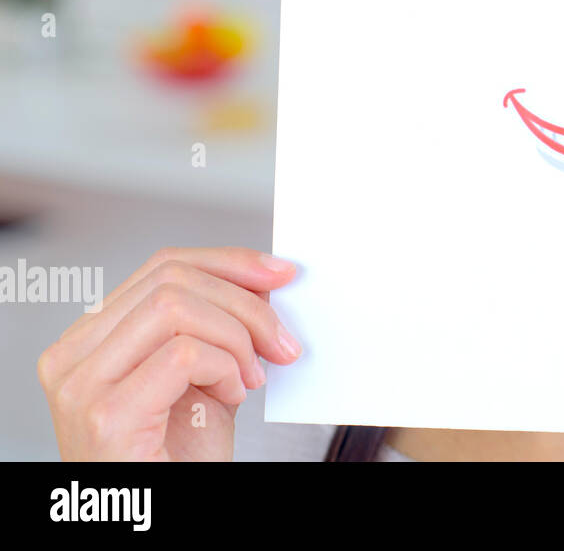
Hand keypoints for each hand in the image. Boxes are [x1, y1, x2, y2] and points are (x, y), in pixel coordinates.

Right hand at [37, 247, 301, 460]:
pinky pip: (183, 355)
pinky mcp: (106, 416)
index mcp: (92, 340)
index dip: (230, 262)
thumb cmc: (180, 458)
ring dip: (236, 337)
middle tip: (281, 341)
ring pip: (175, 307)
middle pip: (171, 279)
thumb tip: (262, 278)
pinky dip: (224, 369)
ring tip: (251, 377)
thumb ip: (220, 325)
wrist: (161, 511)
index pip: (162, 266)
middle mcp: (73, 357)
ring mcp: (81, 385)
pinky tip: (232, 397)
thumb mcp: (206, 374)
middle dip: (245, 303)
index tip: (279, 273)